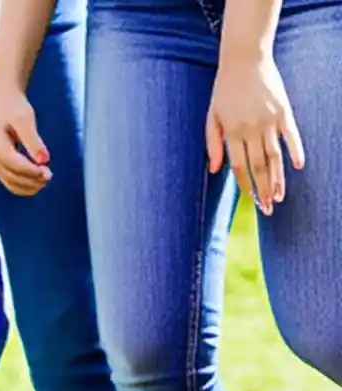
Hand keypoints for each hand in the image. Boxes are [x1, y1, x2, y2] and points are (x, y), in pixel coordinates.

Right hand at [0, 89, 50, 195]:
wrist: (3, 102)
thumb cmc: (14, 108)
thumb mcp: (25, 120)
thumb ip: (34, 141)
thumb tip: (44, 160)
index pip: (12, 162)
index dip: (30, 170)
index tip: (47, 172)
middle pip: (10, 174)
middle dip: (31, 179)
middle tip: (49, 176)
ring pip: (9, 181)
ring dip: (27, 185)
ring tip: (45, 181)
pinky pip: (8, 180)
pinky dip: (22, 185)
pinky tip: (36, 184)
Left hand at [206, 53, 305, 214]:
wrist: (245, 60)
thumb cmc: (225, 90)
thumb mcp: (212, 116)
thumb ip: (213, 143)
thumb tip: (217, 170)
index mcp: (232, 132)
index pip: (239, 167)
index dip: (246, 186)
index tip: (251, 202)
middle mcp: (251, 129)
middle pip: (259, 167)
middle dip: (264, 190)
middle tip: (269, 210)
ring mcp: (269, 120)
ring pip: (275, 156)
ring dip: (278, 179)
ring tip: (280, 198)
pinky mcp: (284, 111)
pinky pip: (291, 135)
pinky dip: (296, 151)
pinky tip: (298, 167)